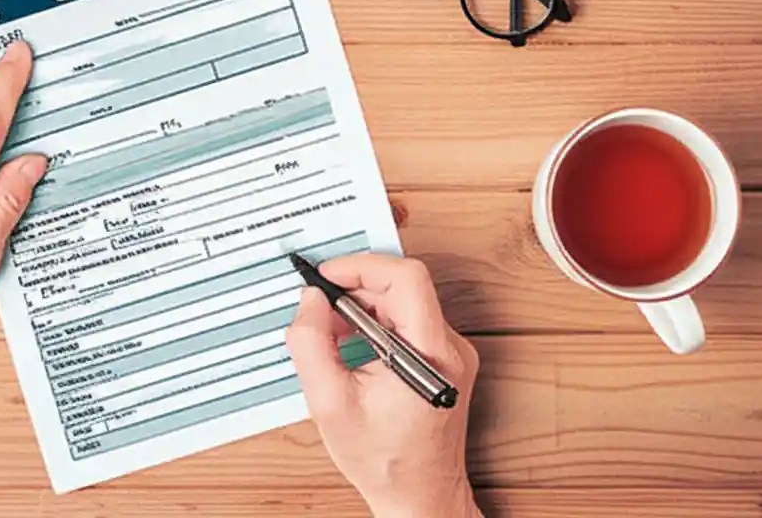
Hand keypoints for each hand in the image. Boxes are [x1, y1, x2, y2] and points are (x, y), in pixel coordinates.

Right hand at [286, 254, 481, 517]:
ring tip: (333, 331)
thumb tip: (310, 302)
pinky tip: (352, 345)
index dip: (361, 267)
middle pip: (404, 286)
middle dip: (356, 288)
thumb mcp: (329, 403)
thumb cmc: (384, 462)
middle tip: (321, 306)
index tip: (327, 276)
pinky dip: (376, 323)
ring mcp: (452, 354)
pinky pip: (409, 321)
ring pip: (405, 302)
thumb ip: (311, 344)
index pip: (406, 278)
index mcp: (431, 355)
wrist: (420, 497)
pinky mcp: (446, 361)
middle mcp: (450, 349)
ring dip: (364, 306)